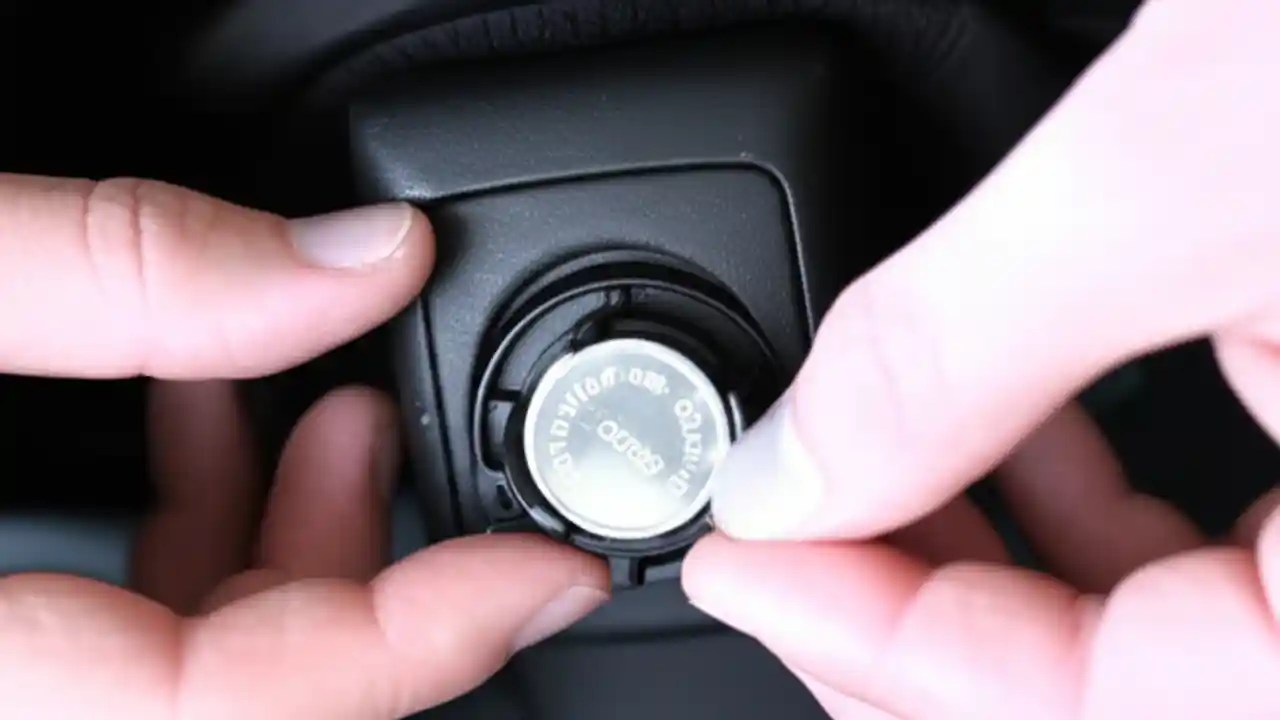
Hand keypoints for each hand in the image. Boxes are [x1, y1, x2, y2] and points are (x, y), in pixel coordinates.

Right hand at [0, 175, 608, 718]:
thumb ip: (133, 272)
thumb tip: (354, 255)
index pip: (268, 702)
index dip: (438, 637)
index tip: (551, 571)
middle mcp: (10, 692)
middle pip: (259, 682)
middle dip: (358, 549)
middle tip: (389, 424)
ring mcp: (12, 662)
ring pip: (196, 650)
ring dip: (277, 515)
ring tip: (312, 397)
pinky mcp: (1, 622)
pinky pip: (122, 612)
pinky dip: (191, 509)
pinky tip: (194, 401)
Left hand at [681, 3, 1279, 717]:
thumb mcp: (1192, 159)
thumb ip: (960, 345)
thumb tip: (792, 476)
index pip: (1124, 708)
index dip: (890, 651)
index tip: (746, 565)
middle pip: (1142, 676)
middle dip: (929, 610)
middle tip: (787, 539)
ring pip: (1182, 598)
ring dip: (999, 546)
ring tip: (868, 473)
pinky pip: (1235, 505)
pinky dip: (1092, 475)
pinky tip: (1011, 425)